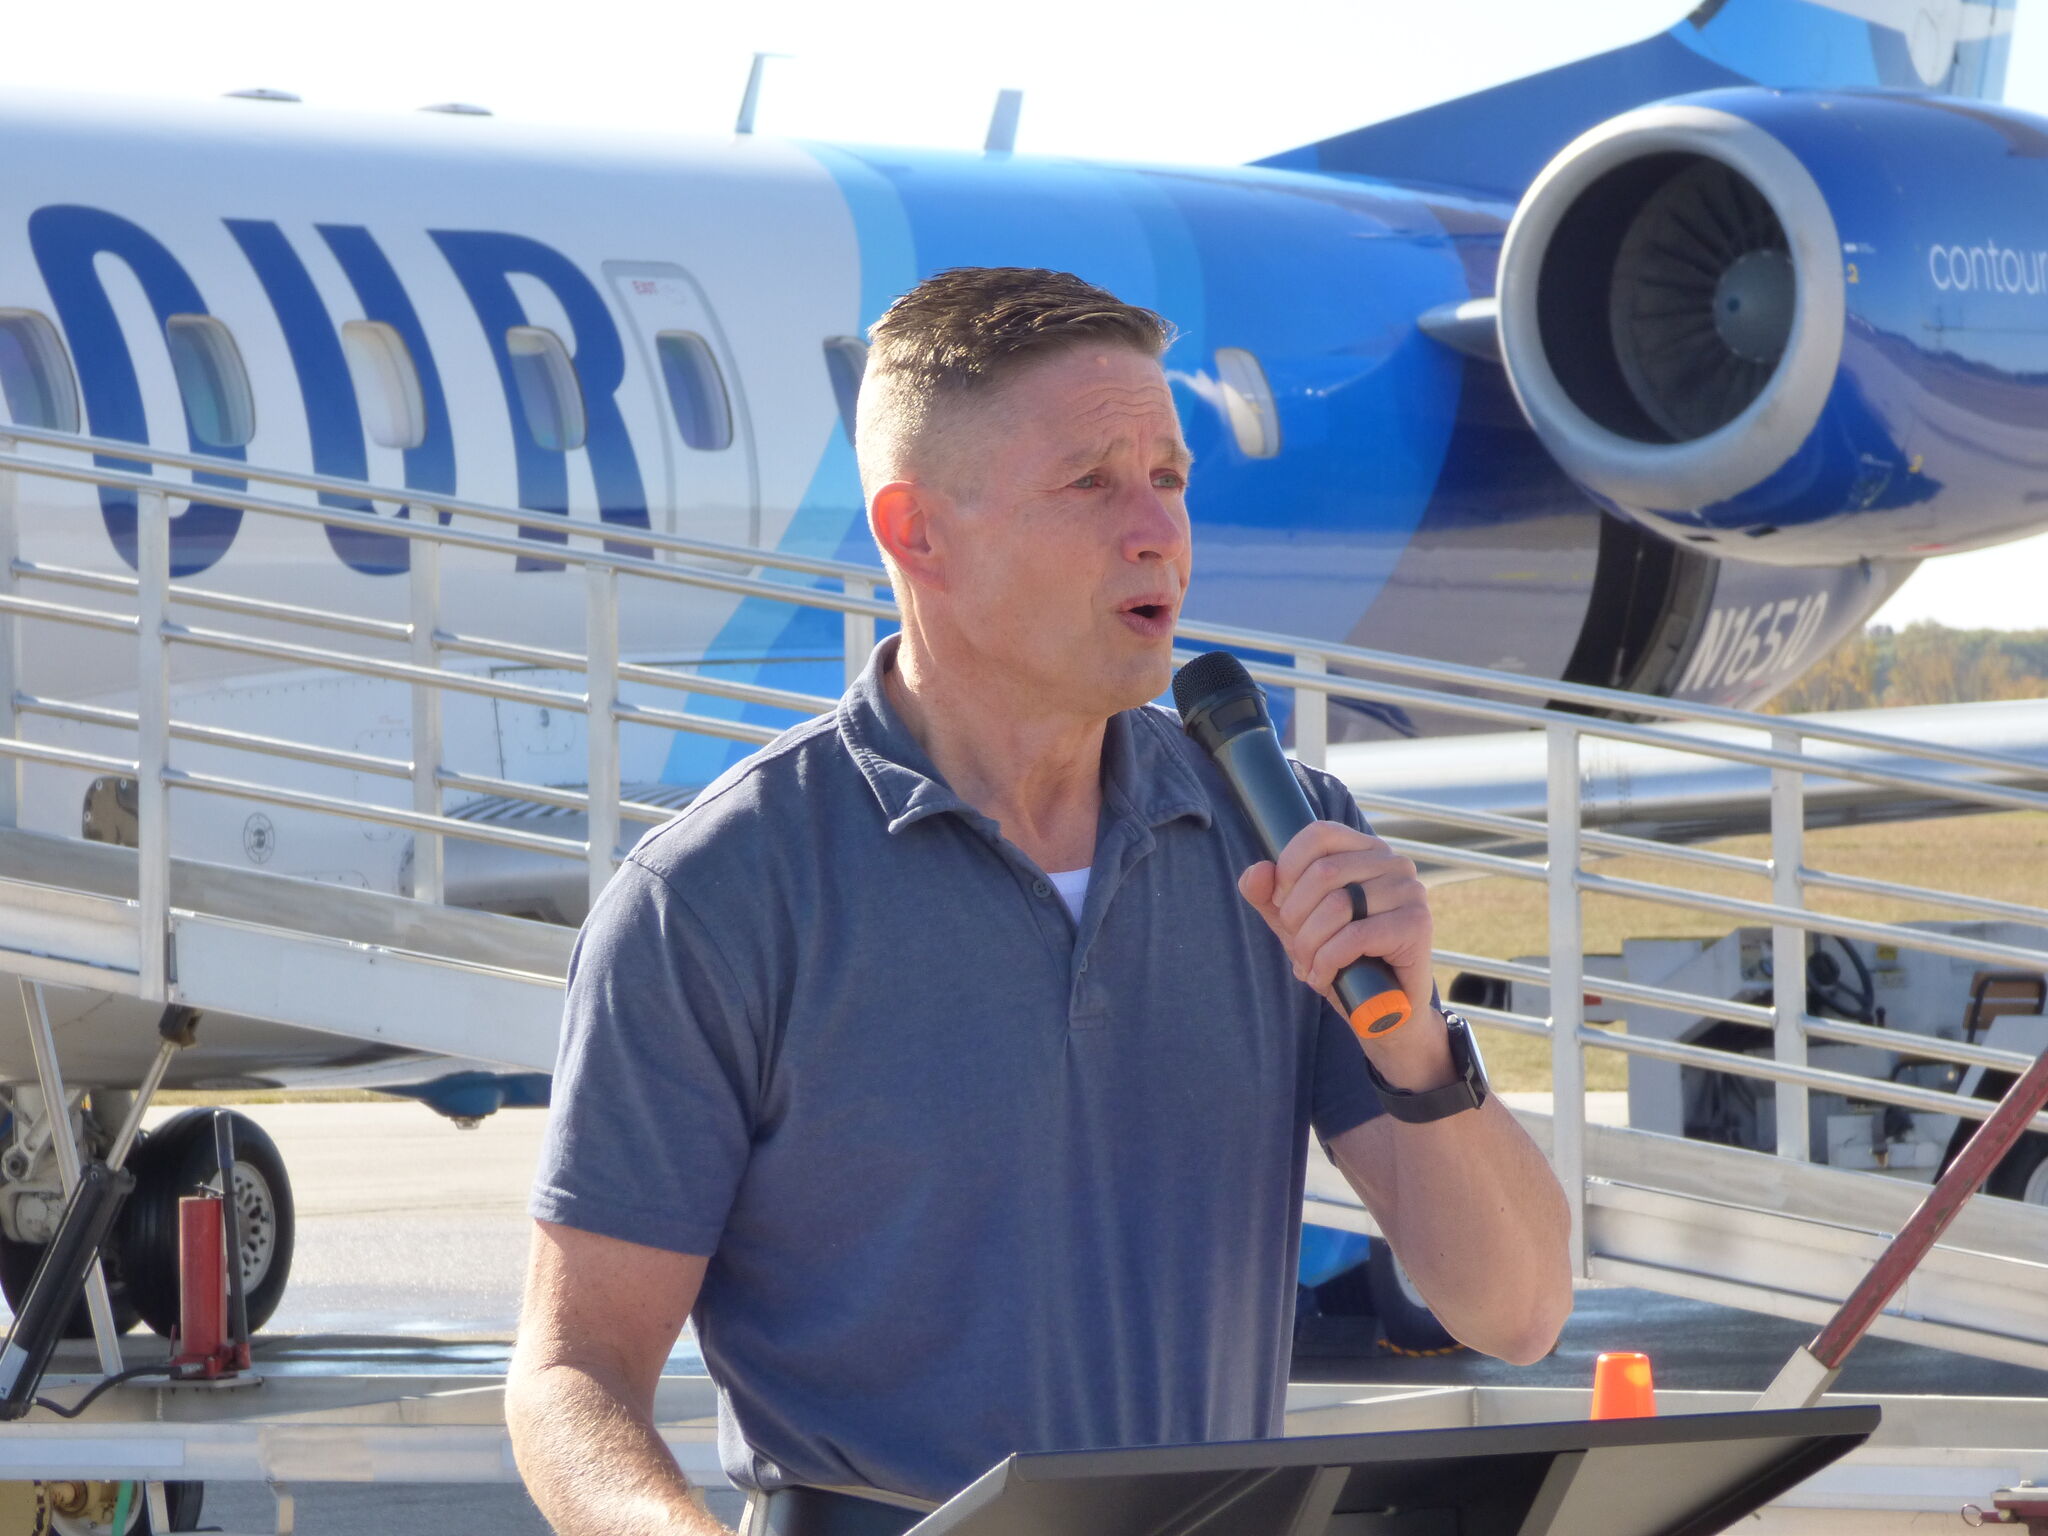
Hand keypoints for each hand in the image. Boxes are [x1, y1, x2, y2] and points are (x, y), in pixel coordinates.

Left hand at [1236, 820, 1433, 1028]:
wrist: (1383, 1009)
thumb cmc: (1340, 959)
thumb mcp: (1295, 924)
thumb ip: (1269, 896)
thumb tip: (1256, 872)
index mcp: (1366, 851)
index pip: (1319, 834)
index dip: (1288, 868)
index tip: (1282, 904)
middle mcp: (1393, 863)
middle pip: (1323, 871)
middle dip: (1296, 916)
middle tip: (1298, 946)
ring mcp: (1410, 891)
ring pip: (1337, 906)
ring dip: (1310, 944)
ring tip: (1310, 965)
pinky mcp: (1417, 925)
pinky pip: (1355, 937)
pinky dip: (1328, 961)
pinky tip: (1324, 977)